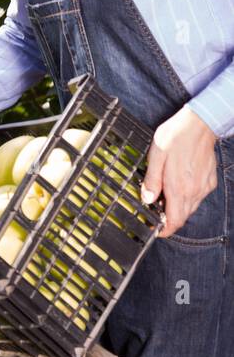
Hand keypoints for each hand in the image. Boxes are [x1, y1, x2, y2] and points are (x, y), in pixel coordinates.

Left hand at [141, 105, 218, 236]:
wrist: (200, 125)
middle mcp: (194, 191)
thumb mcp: (155, 156)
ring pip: (190, 208)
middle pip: (182, 216)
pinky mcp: (210, 181)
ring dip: (177, 208)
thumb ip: (151, 180)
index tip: (156, 231)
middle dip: (169, 219)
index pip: (175, 220)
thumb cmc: (176, 137)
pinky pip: (198, 197)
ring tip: (163, 197)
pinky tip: (178, 187)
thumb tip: (146, 199)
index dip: (165, 230)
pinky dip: (187, 198)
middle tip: (155, 212)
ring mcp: (204, 187)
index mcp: (178, 187)